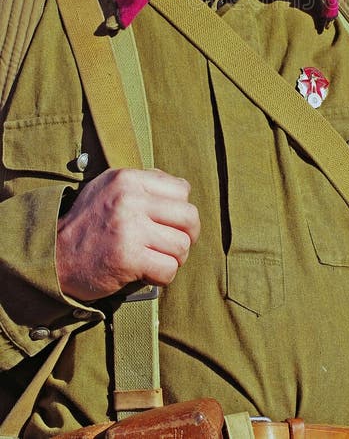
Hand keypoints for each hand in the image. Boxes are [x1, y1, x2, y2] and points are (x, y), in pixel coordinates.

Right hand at [56, 168, 200, 300]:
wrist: (52, 257)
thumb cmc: (86, 223)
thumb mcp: (108, 187)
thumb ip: (143, 183)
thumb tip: (180, 188)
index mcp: (128, 179)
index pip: (182, 189)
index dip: (180, 209)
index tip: (168, 222)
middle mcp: (131, 200)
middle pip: (189, 217)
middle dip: (187, 234)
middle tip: (173, 244)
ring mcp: (130, 230)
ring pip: (182, 245)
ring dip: (175, 258)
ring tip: (157, 259)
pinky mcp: (128, 259)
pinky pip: (168, 269)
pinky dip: (163, 276)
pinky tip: (147, 273)